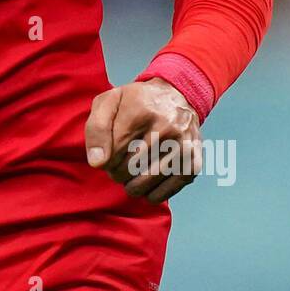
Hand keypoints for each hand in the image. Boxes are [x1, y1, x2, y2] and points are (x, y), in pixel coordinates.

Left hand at [84, 78, 201, 203]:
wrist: (178, 96)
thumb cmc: (137, 102)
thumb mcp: (109, 102)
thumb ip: (96, 129)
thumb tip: (97, 163)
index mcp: (142, 112)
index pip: (114, 152)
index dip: (106, 159)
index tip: (109, 154)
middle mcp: (166, 128)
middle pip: (129, 169)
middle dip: (117, 172)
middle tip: (120, 163)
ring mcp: (183, 147)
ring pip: (145, 184)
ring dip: (132, 185)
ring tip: (131, 173)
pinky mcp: (193, 164)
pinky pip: (164, 193)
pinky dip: (151, 194)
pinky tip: (147, 181)